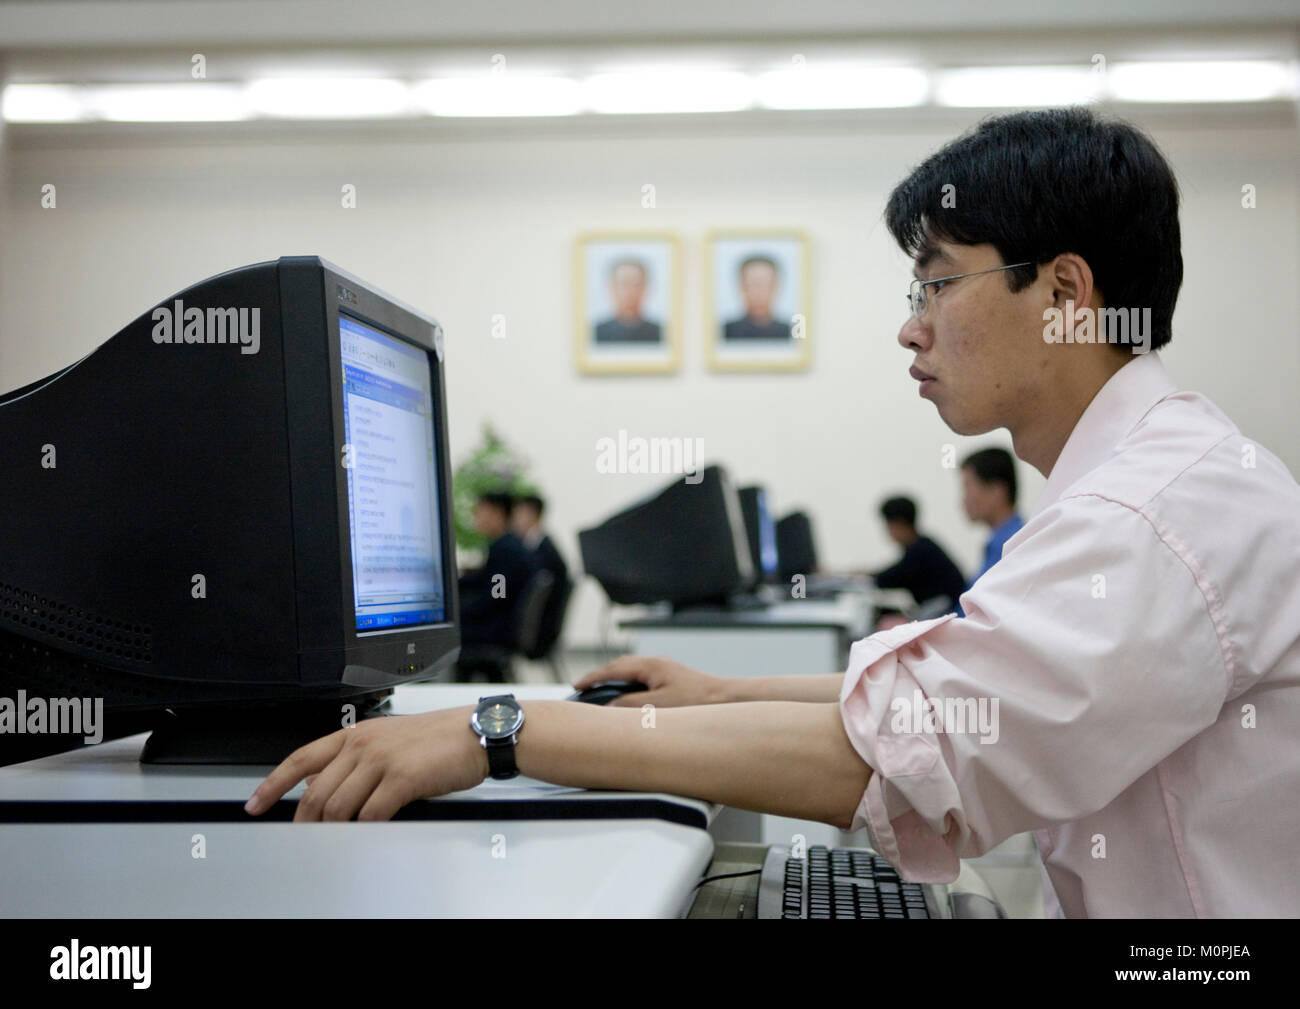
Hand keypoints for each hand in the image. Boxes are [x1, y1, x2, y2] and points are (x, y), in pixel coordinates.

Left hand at [244, 706, 488, 821]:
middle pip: (316, 792)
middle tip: (304, 840)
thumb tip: (319, 783)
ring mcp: (382, 760)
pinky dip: (364, 830)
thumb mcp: (388, 740)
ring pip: (339, 807)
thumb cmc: (437, 740)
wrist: (476, 733)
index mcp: (356, 734)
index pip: (301, 758)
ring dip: (335, 831)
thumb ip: (353, 759)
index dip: (273, 784)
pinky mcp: (402, 778)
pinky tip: (366, 835)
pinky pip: (370, 814)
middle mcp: (364, 744)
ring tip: (337, 843)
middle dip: (305, 822)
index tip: (255, 804)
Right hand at [572, 655, 729, 707]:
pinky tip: (629, 701)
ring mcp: (665, 670)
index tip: (577, 685)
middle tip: (585, 690)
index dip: (592, 678)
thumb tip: (610, 708)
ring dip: (615, 682)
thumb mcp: (658, 707)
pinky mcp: (672, 680)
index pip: (612, 669)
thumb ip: (630, 707)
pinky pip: (642, 679)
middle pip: (619, 667)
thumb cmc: (698, 702)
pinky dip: (628, 687)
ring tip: (603, 695)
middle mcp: (656, 664)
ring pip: (631, 673)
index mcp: (650, 666)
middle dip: (600, 678)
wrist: (727, 700)